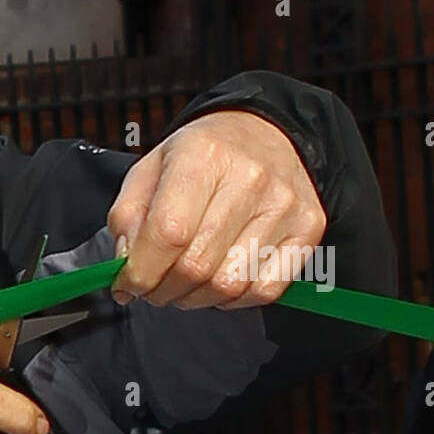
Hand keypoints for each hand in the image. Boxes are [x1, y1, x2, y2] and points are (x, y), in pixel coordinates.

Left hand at [107, 109, 327, 310]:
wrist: (264, 134)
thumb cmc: (202, 159)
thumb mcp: (151, 170)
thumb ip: (127, 218)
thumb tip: (125, 265)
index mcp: (203, 156)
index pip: (168, 233)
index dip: (141, 272)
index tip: (126, 285)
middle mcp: (250, 178)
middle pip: (197, 265)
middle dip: (163, 290)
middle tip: (152, 288)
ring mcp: (285, 205)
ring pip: (229, 285)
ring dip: (195, 298)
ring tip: (183, 284)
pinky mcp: (308, 229)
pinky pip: (264, 290)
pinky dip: (233, 299)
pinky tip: (218, 281)